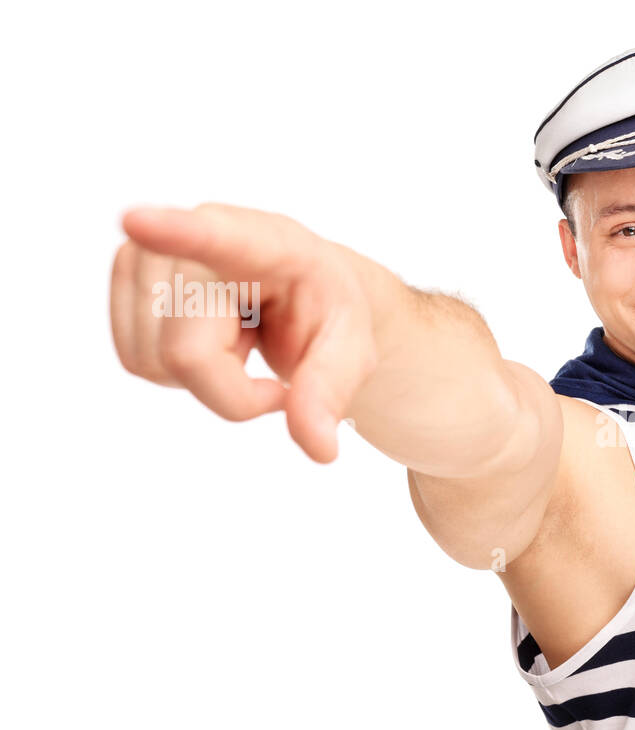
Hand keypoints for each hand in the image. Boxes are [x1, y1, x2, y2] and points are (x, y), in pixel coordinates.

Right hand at [111, 203, 379, 461]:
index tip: (137, 221)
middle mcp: (197, 232)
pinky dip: (177, 371)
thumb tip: (320, 448)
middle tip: (270, 354)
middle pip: (185, 355)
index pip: (215, 239)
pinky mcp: (127, 271)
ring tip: (241, 333)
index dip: (174, 233)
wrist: (302, 289)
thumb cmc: (326, 311)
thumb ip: (330, 393)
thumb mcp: (351, 351)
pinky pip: (137, 362)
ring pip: (154, 364)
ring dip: (204, 376)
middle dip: (232, 387)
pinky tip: (211, 336)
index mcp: (268, 244)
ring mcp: (154, 249)